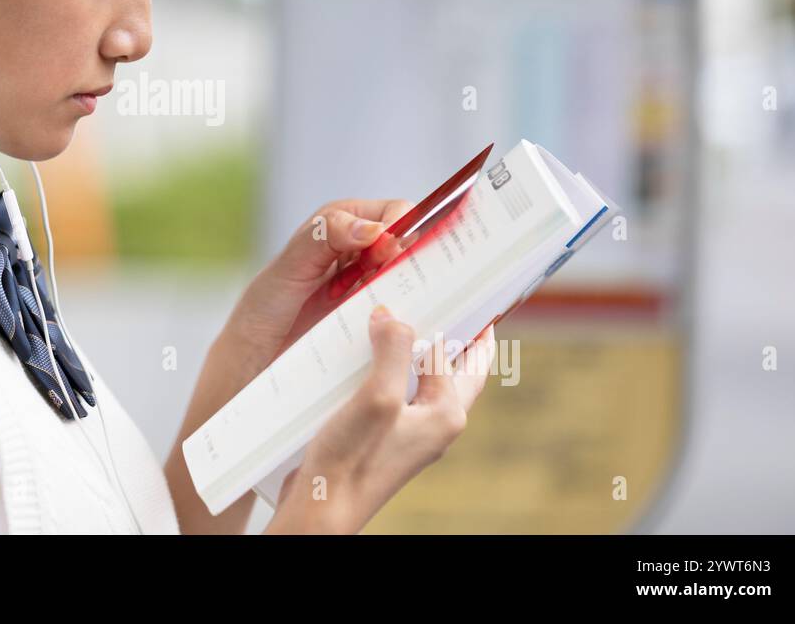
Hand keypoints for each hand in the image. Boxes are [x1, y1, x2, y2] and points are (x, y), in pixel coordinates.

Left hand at [219, 199, 414, 377]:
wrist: (254, 359)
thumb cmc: (263, 308)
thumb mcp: (290, 266)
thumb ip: (325, 237)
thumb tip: (374, 230)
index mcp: (340, 224)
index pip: (392, 212)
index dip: (402, 227)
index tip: (395, 251)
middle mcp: (359, 251)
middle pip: (408, 243)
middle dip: (412, 258)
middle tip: (394, 281)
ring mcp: (369, 285)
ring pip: (410, 277)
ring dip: (410, 287)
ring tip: (390, 304)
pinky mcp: (373, 318)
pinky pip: (402, 309)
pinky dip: (405, 313)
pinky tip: (394, 324)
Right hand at [266, 309, 497, 533]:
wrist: (319, 509)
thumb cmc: (353, 461)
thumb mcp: (378, 396)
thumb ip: (392, 349)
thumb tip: (392, 316)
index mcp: (446, 413)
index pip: (474, 356)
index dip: (475, 320)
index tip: (472, 285)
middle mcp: (432, 422)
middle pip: (446, 363)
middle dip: (440, 326)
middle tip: (428, 288)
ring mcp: (405, 429)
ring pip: (412, 372)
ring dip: (402, 343)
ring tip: (386, 307)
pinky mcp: (377, 433)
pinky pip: (385, 386)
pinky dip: (376, 362)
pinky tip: (353, 347)